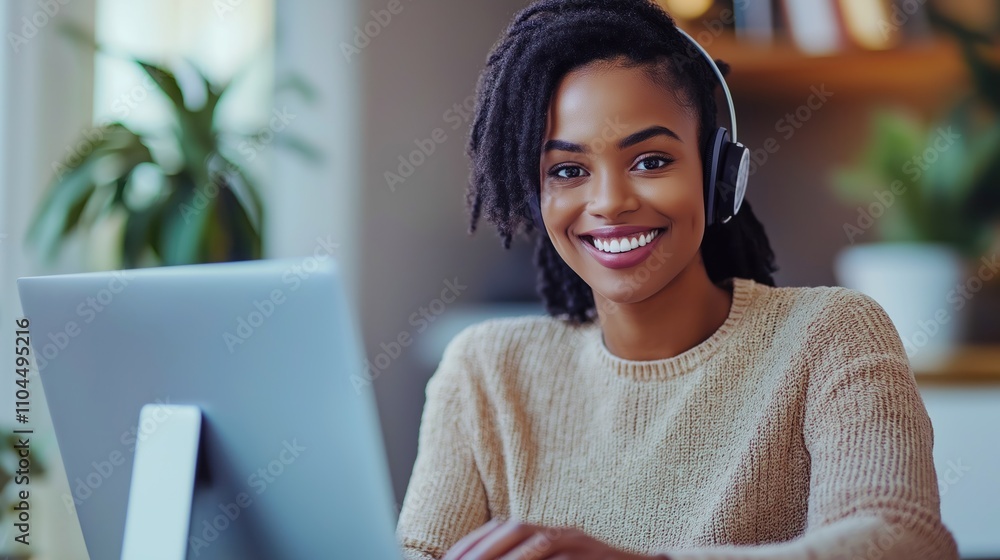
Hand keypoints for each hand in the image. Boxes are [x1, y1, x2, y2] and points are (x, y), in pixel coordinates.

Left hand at [442, 518, 661, 559]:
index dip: (472, 543)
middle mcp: (561, 531)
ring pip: (537, 545)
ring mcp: (578, 543)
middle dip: (481, 549)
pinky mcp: (592, 556)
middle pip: (514, 530)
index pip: (501, 528)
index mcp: (547, 531)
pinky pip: (561, 559)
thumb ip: (525, 559)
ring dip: (505, 558)